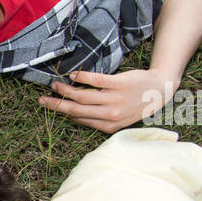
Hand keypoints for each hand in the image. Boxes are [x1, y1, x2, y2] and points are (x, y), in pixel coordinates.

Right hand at [39, 69, 174, 133]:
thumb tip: (75, 114)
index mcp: (108, 126)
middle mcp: (110, 114)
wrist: (160, 90)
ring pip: (82, 95)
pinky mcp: (118, 83)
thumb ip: (99, 119)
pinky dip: (81, 77)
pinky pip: (95, 80)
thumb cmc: (137, 105)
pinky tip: (73, 75)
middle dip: (56, 105)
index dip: (64, 113)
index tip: (52, 107)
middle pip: (76, 109)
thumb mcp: (120, 119)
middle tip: (41, 100)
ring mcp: (114, 99)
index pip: (80, 119)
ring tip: (54, 85)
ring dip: (65, 90)